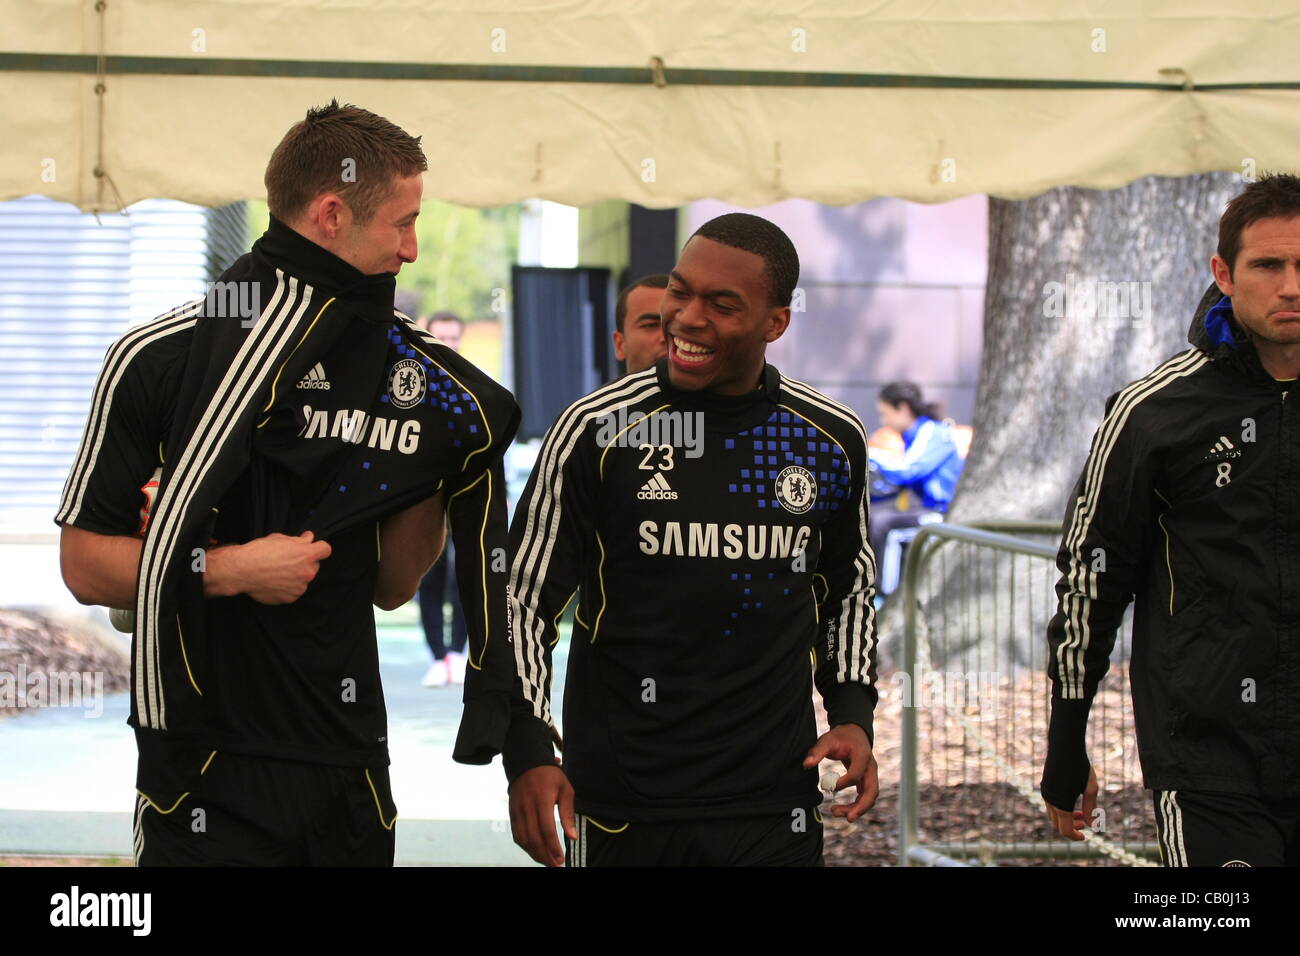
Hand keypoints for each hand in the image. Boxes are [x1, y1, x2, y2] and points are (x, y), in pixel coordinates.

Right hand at [205, 531, 331, 603]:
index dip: (319, 547)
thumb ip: (299, 540)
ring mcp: (300, 587)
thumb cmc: (259, 551)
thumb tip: (309, 538)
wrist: (242, 570)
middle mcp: (307, 572)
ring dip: (296, 576)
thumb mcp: (280, 538)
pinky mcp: (291, 598)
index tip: (313, 548)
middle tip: (288, 560)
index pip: (325, 549)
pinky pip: (294, 590)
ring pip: (304, 579)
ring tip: (278, 572)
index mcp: (307, 555)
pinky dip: (288, 587)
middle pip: (314, 565)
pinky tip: (275, 581)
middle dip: (305, 562)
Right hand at [508, 763, 575, 866]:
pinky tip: (535, 851)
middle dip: (545, 856)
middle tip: (555, 865)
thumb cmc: (550, 775)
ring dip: (535, 854)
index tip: (561, 860)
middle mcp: (527, 807)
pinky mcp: (512, 813)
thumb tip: (572, 836)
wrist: (526, 762)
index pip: (546, 830)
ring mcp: (517, 811)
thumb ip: (568, 813)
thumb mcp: (565, 788)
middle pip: (533, 839)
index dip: (553, 848)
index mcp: (542, 800)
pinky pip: (516, 835)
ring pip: (523, 840)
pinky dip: (525, 846)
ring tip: (547, 861)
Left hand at [804, 723, 878, 821]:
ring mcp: (871, 775)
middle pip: (872, 791)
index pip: (856, 775)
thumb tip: (806, 765)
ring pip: (870, 797)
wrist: (853, 732)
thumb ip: (817, 752)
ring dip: (857, 809)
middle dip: (861, 806)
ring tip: (837, 813)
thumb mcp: (827, 740)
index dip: (843, 783)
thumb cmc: (840, 736)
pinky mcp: (867, 780)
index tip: (828, 786)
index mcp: (863, 756)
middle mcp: (871, 767)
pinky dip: (857, 805)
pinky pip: (866, 796)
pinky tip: (844, 811)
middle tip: (848, 818)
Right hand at [1044, 764, 1098, 840]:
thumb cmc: (1080, 766)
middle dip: (1071, 827)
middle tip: (1085, 822)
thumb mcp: (1091, 788)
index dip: (1074, 836)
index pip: (1064, 830)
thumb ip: (1091, 808)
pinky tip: (1073, 801)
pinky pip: (1051, 805)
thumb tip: (1093, 825)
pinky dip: (1061, 809)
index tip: (1085, 836)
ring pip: (1054, 815)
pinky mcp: (1045, 786)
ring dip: (1066, 818)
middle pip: (1057, 825)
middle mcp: (1049, 800)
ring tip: (1081, 813)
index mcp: (1060, 804)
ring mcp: (1045, 793)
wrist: (1064, 746)